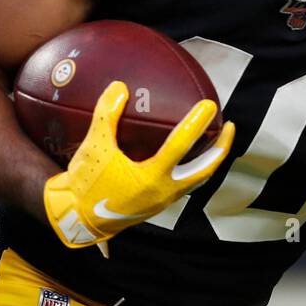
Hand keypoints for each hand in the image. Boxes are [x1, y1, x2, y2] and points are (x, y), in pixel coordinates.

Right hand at [43, 81, 235, 248]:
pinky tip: (189, 155)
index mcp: (151, 178)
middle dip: (221, 148)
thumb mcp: (94, 146)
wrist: (76, 218)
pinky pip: (185, 183)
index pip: (181, 147)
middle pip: (204, 169)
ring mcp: (164, 200)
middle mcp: (165, 192)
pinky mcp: (158, 203)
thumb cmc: (85, 183)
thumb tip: (119, 87)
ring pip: (197, 179)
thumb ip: (106, 115)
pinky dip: (193, 167)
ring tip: (216, 139)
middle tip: (229, 125)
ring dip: (210, 159)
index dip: (196, 123)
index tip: (209, 105)